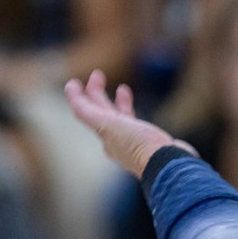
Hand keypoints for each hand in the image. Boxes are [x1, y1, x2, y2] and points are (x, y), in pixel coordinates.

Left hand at [63, 70, 189, 178]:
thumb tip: (69, 88)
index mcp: (105, 135)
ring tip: (122, 89)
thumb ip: (86, 109)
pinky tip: (145, 117)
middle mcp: (117, 142)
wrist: (168, 164)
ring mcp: (134, 144)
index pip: (86, 112)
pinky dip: (136, 116)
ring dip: (118, 104)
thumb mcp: (106, 124)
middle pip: (103, 114)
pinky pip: (139, 128)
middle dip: (98, 93)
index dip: (79, 95)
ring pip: (121, 120)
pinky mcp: (151, 146)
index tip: (74, 81)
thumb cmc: (138, 144)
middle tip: (98, 74)